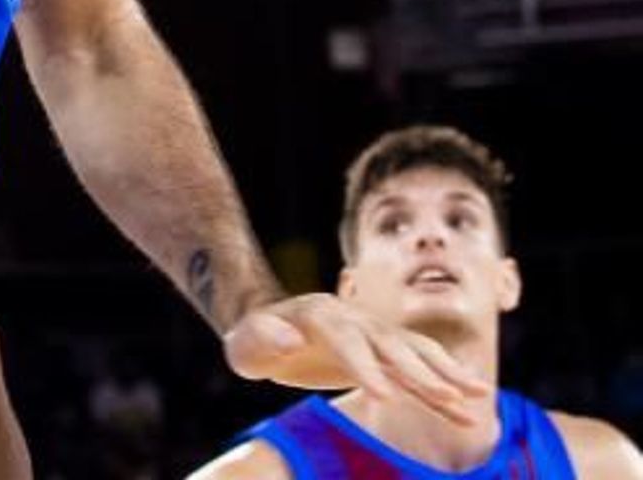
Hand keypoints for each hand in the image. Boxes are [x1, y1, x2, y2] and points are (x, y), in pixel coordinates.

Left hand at [223, 292, 492, 428]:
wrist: (266, 326)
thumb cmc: (251, 339)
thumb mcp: (244, 341)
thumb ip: (262, 338)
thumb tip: (287, 338)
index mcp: (320, 317)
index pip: (347, 343)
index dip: (365, 368)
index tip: (384, 395)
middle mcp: (353, 322)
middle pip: (391, 346)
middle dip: (421, 373)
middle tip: (450, 397)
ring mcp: (372, 336)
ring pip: (416, 354)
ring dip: (447, 375)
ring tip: (479, 396)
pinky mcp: (382, 355)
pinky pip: (417, 371)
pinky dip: (442, 387)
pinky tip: (468, 406)